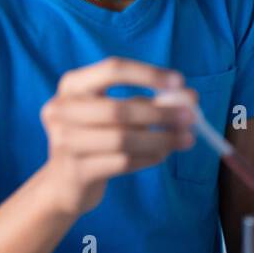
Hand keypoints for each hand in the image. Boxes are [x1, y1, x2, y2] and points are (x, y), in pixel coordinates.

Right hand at [40, 58, 197, 215]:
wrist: (64, 182)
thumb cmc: (96, 138)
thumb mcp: (114, 114)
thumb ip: (147, 102)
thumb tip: (188, 98)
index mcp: (72, 85)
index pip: (113, 70)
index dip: (148, 74)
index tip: (180, 82)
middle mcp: (61, 110)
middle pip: (119, 109)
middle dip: (161, 113)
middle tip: (192, 117)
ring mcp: (65, 142)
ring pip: (123, 139)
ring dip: (162, 138)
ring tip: (186, 139)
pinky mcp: (77, 172)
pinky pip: (123, 162)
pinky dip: (149, 157)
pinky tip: (163, 154)